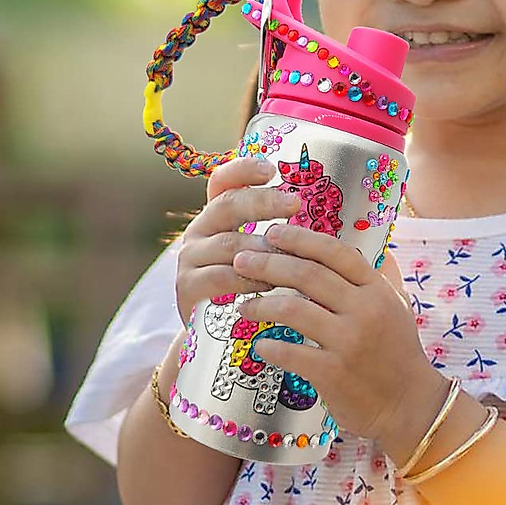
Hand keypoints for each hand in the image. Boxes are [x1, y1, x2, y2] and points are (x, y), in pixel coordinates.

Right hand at [174, 156, 300, 326]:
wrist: (213, 335)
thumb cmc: (249, 287)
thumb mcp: (260, 255)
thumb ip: (278, 232)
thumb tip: (318, 207)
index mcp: (217, 215)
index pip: (222, 181)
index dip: (243, 170)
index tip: (270, 168)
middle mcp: (199, 230)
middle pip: (228, 205)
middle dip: (264, 202)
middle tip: (296, 203)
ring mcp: (190, 258)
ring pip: (229, 243)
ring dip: (263, 247)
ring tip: (292, 251)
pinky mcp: (187, 287)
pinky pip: (221, 277)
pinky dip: (248, 279)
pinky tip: (271, 282)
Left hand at [232, 223, 443, 446]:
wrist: (409, 404)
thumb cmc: (399, 355)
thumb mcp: (396, 307)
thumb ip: (376, 278)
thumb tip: (355, 249)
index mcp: (377, 290)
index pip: (335, 252)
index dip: (301, 238)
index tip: (273, 233)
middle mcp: (364, 310)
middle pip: (307, 274)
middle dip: (268, 264)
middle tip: (241, 261)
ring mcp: (349, 342)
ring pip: (293, 309)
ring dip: (261, 305)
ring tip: (244, 306)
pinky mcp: (334, 373)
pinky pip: (291, 352)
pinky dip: (270, 346)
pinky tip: (260, 344)